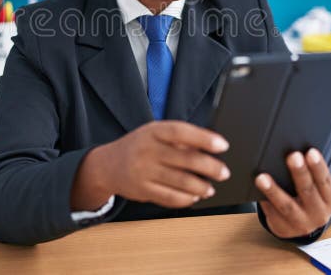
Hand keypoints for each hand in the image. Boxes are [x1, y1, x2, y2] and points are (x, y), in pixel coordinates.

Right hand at [71, 121, 230, 209]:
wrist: (106, 165)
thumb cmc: (138, 146)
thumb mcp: (153, 133)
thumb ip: (178, 138)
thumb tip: (209, 146)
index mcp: (152, 131)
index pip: (181, 132)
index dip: (204, 138)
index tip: (223, 145)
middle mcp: (147, 150)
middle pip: (185, 159)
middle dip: (210, 167)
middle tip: (224, 172)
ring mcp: (144, 172)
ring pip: (181, 182)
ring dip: (201, 187)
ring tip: (210, 188)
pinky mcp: (143, 191)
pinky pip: (170, 197)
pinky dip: (186, 199)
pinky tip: (194, 196)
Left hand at [255, 148, 330, 238]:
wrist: (301, 226)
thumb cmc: (309, 199)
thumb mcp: (318, 190)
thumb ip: (312, 175)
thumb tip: (296, 152)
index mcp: (329, 200)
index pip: (325, 181)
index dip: (318, 167)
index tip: (311, 152)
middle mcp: (318, 214)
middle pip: (307, 191)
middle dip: (300, 173)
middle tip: (292, 156)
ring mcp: (300, 224)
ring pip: (286, 206)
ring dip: (274, 191)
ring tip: (262, 177)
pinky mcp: (283, 228)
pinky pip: (272, 213)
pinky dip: (264, 200)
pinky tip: (256, 190)